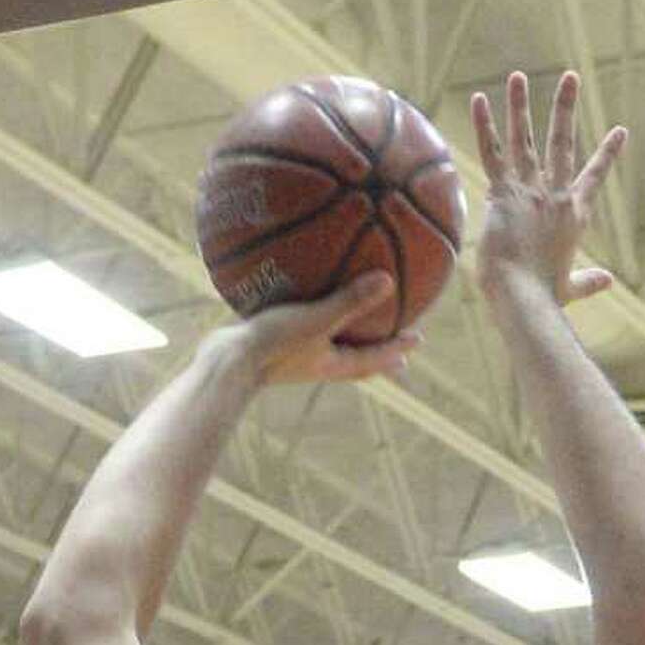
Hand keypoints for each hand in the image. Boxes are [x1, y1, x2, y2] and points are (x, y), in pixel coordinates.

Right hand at [231, 275, 423, 386]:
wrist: (226, 362)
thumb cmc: (274, 344)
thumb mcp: (316, 320)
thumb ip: (350, 301)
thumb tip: (388, 280)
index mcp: (332, 365)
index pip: (373, 358)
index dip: (396, 348)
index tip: (417, 339)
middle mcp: (317, 363)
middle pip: (356, 359)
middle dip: (376, 352)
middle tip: (398, 347)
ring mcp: (295, 355)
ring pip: (329, 344)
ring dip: (345, 335)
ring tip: (354, 322)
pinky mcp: (274, 342)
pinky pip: (303, 325)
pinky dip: (312, 313)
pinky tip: (303, 293)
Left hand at [470, 69, 625, 313]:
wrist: (525, 300)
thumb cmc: (544, 299)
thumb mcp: (570, 289)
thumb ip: (588, 282)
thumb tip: (608, 282)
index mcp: (573, 216)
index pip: (594, 177)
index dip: (607, 154)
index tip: (620, 131)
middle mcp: (554, 196)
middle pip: (562, 143)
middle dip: (565, 108)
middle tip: (571, 77)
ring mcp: (529, 192)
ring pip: (524, 139)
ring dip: (520, 105)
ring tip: (518, 76)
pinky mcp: (503, 194)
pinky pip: (492, 153)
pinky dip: (485, 126)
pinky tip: (479, 99)